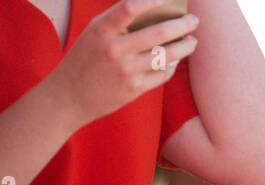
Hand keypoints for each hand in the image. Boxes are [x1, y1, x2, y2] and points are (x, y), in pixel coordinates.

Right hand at [47, 0, 199, 130]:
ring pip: (167, 56)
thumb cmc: (85, 59)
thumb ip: (119, 23)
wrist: (70, 95)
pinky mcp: (134, 89)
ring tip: (193, 41)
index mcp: (101, 29)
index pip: (130, 7)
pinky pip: (162, 74)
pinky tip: (176, 61)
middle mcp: (114, 49)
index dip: (154, 0)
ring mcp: (126, 71)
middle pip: (159, 33)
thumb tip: (153, 12)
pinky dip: (172, 66)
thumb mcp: (94, 34)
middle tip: (195, 21)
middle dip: (183, 25)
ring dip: (185, 46)